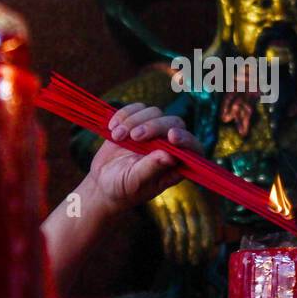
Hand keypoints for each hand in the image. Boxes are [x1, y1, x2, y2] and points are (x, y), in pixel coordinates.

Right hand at [84, 103, 203, 215]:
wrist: (103, 182)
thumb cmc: (122, 189)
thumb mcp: (135, 182)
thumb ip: (152, 168)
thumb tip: (170, 156)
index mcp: (176, 164)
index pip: (193, 147)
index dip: (187, 139)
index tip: (172, 136)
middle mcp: (169, 146)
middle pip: (174, 123)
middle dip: (154, 126)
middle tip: (134, 136)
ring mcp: (154, 132)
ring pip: (154, 112)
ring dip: (134, 121)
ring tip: (117, 136)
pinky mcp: (138, 122)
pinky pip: (137, 108)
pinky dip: (124, 114)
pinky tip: (112, 128)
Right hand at [148, 181, 220, 264]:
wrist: (159, 177)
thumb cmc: (184, 195)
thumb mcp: (200, 202)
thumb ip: (216, 219)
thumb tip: (235, 234)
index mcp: (201, 199)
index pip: (208, 219)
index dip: (211, 237)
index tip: (212, 253)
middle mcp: (187, 200)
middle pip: (194, 227)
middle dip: (196, 247)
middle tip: (196, 262)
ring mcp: (172, 204)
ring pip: (179, 230)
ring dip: (181, 249)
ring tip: (182, 261)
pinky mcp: (159, 209)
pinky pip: (165, 230)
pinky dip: (168, 245)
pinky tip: (170, 255)